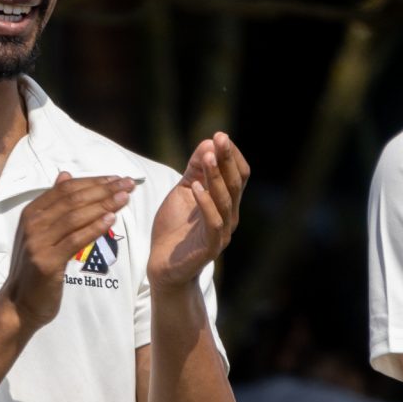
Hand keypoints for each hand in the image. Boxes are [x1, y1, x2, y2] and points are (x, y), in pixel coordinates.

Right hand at [1, 172, 136, 331]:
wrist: (19, 304)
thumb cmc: (35, 268)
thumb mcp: (41, 231)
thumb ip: (53, 205)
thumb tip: (65, 175)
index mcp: (31, 212)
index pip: (66, 189)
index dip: (93, 181)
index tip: (117, 178)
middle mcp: (32, 224)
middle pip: (72, 199)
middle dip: (103, 189)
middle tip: (127, 184)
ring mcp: (37, 242)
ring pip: (75, 217)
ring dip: (103, 205)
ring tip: (125, 199)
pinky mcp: (46, 262)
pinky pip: (75, 240)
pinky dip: (94, 229)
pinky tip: (111, 221)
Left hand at [149, 132, 249, 292]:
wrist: (163, 266)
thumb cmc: (175, 229)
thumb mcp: (183, 192)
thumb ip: (194, 169)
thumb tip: (208, 142)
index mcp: (226, 202)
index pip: (238, 174)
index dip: (232, 155)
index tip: (219, 135)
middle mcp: (229, 215)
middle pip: (235, 183)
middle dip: (227, 159)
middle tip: (220, 138)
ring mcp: (222, 232)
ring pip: (225, 199)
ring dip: (216, 176)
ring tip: (208, 157)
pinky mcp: (210, 246)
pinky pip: (213, 221)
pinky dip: (205, 203)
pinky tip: (195, 187)